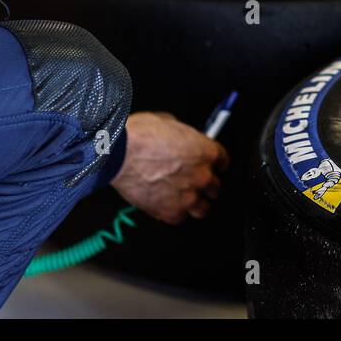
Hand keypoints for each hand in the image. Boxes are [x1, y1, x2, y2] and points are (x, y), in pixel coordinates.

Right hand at [111, 111, 228, 223]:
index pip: (223, 161)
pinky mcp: (169, 212)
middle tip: (198, 182)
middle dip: (208, 184)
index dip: (215, 162)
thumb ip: (182, 135)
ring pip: (204, 209)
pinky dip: (175, 212)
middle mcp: (201, 176)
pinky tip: (169, 205)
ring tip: (189, 199)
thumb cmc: (139, 136)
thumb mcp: (168, 122)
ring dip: (198, 203)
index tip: (211, 164)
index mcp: (206, 151)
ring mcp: (187, 197)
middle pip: (216, 187)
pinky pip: (180, 218)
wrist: (117, 154)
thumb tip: (181, 139)